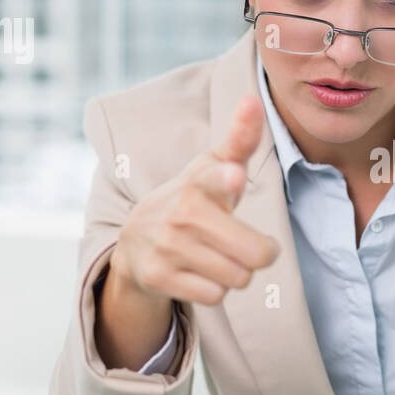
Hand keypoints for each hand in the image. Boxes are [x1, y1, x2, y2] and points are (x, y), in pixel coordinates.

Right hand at [111, 94, 280, 306]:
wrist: (136, 242)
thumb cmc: (194, 200)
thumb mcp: (214, 167)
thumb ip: (241, 138)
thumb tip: (253, 99)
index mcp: (198, 183)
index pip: (214, 179)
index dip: (225, 180)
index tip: (232, 177)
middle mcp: (180, 214)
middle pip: (256, 254)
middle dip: (258, 253)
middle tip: (241, 243)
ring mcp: (166, 247)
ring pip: (239, 278)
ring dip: (235, 272)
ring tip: (214, 255)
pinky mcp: (158, 277)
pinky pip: (216, 296)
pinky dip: (214, 289)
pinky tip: (197, 272)